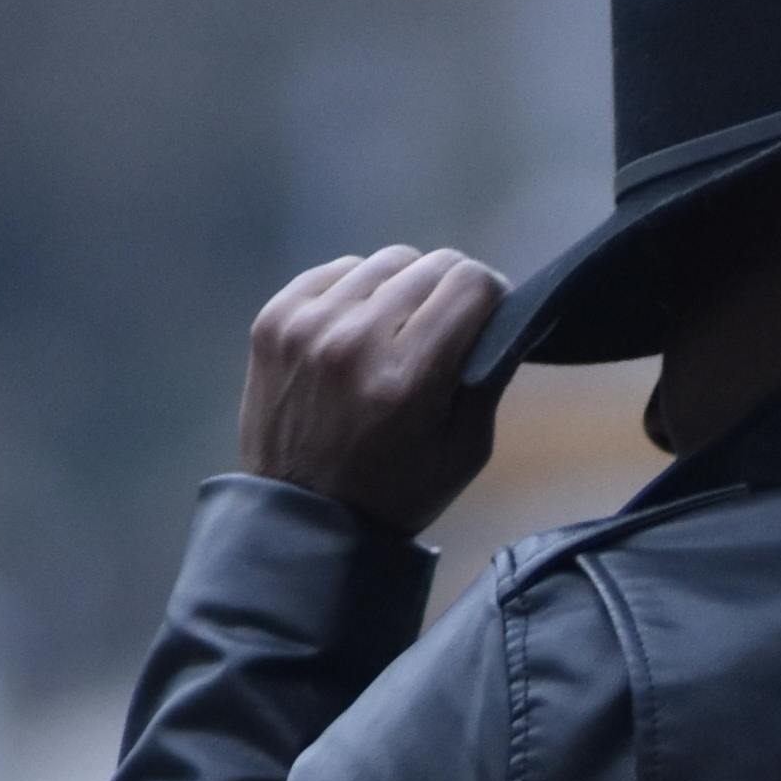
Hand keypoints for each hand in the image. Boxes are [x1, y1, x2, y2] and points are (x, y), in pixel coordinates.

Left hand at [237, 243, 506, 536]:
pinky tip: (358, 328)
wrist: (299, 519)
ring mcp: (307, 323)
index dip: (493, 296)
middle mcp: (354, 339)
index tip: (489, 318)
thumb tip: (505, 312)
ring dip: (405, 288)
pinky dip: (358, 290)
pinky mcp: (275, 318)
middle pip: (432, 264)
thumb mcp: (466, 450)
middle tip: (446, 329)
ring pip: (386, 260)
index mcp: (407, 377)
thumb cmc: (394, 493)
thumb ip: (490, 375)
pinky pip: (338, 270)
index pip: (471, 284)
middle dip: (452, 291)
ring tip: (398, 332)